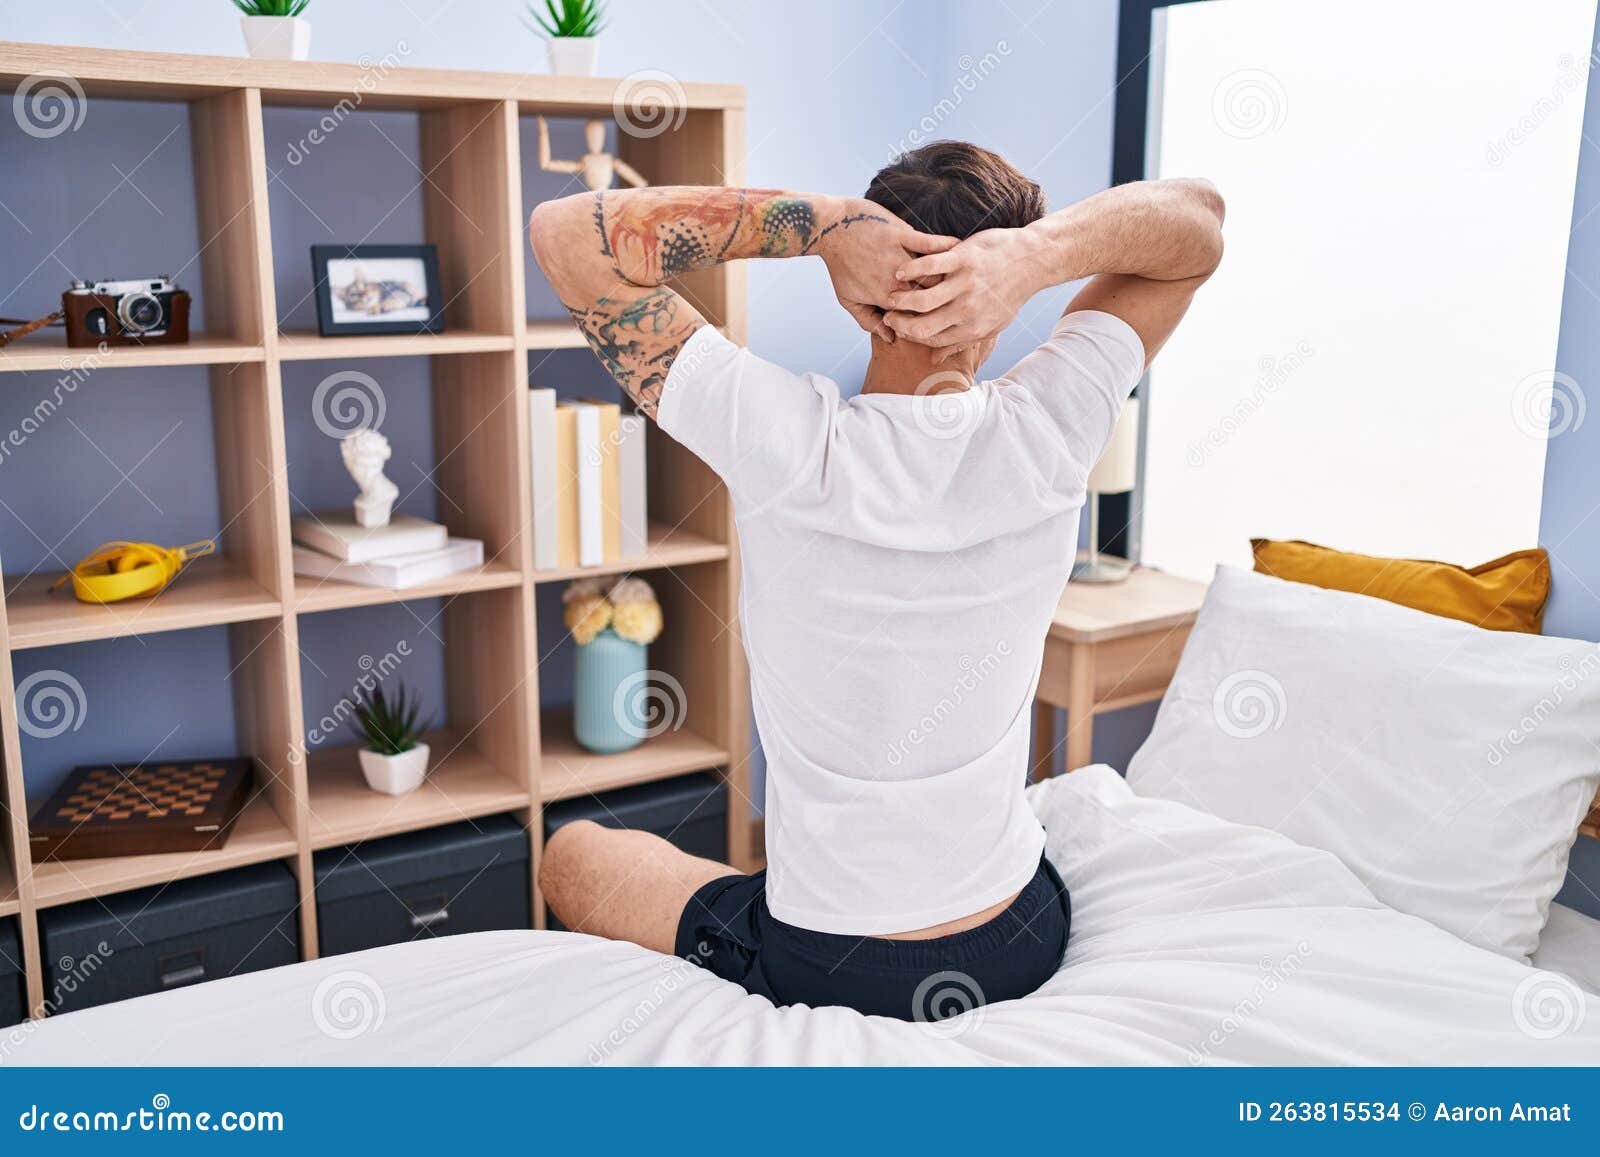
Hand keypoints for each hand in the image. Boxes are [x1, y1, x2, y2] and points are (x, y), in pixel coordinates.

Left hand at [815, 198, 955, 341]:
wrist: (831, 228)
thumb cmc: (840, 265)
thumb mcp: (848, 299)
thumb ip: (868, 321)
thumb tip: (890, 338)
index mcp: (884, 298)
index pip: (915, 316)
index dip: (928, 318)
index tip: (936, 315)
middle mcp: (895, 280)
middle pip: (930, 297)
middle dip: (943, 300)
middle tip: (955, 297)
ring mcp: (899, 257)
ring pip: (934, 274)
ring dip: (949, 276)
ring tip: (963, 276)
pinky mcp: (902, 234)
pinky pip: (930, 243)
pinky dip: (947, 246)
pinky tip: (960, 248)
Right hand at [883, 227, 1044, 359]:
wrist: (1031, 260)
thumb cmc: (1009, 294)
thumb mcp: (992, 325)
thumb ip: (961, 342)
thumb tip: (935, 359)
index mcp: (973, 329)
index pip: (930, 340)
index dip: (909, 336)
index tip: (899, 327)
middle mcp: (967, 311)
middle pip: (921, 326)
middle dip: (898, 323)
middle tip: (889, 314)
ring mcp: (965, 284)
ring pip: (921, 299)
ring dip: (900, 299)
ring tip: (891, 295)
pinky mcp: (963, 259)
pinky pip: (929, 267)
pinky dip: (910, 271)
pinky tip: (901, 272)